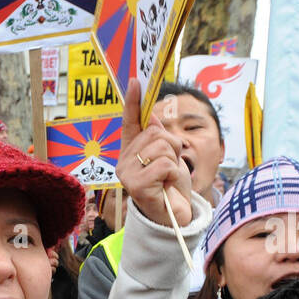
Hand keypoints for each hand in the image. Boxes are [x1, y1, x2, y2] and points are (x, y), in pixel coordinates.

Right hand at [115, 79, 192, 227]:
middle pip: (155, 133)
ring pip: (162, 147)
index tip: (135, 81)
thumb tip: (152, 116)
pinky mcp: (137, 185)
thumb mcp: (168, 158)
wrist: (173, 218)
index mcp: (130, 152)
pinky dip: (174, 174)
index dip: (133, 102)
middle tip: (170, 167)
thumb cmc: (170, 188)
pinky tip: (168, 186)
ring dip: (174, 161)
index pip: (131, 123)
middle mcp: (124, 161)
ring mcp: (128, 174)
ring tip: (169, 179)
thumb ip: (158, 139)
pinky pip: (165, 164)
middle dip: (172, 147)